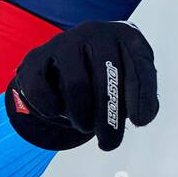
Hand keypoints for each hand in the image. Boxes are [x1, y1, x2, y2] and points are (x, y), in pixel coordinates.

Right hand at [5, 21, 158, 151]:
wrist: (63, 64)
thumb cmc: (109, 76)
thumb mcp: (130, 82)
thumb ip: (141, 98)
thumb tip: (142, 117)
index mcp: (126, 36)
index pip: (139, 65)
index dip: (142, 95)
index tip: (140, 122)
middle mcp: (96, 32)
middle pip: (106, 78)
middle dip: (108, 117)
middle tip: (110, 144)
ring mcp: (64, 41)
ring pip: (76, 84)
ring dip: (82, 115)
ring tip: (85, 127)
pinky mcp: (35, 56)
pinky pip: (41, 88)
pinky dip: (50, 108)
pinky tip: (57, 112)